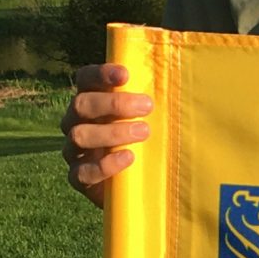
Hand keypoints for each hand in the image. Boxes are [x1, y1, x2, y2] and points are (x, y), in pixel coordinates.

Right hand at [61, 63, 152, 207]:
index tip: (126, 75)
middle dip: (114, 103)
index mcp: (91, 100)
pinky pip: (82, 172)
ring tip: (143, 132)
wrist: (142, 186)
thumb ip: (153, 99)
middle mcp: (76, 122)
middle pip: (81, 105)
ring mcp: (74, 150)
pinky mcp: (79, 178)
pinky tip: (128, 158)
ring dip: (112, 132)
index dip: (101, 73)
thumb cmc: (148, 140)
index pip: (85, 79)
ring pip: (79, 135)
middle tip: (146, 107)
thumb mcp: (153, 117)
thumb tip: (184, 72)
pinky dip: (105, 165)